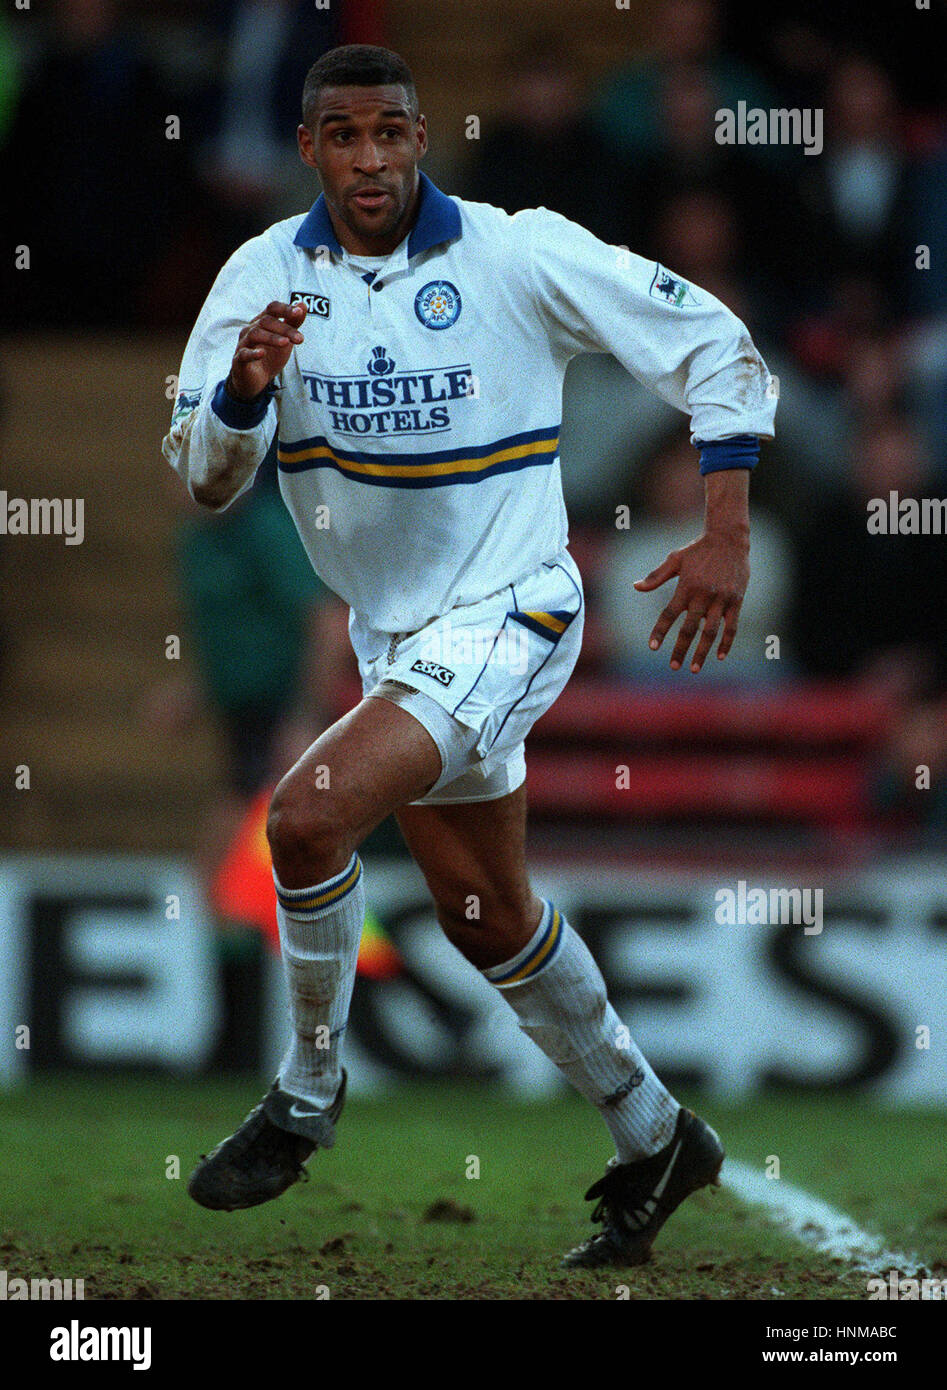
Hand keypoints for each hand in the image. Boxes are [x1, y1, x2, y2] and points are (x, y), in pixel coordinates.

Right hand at [227, 301, 306, 401]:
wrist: (255, 380)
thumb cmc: (270, 356)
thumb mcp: (285, 339)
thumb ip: (293, 323)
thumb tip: (303, 305)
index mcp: (262, 322)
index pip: (272, 308)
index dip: (285, 308)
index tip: (299, 312)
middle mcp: (250, 329)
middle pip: (266, 321)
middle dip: (285, 329)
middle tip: (300, 339)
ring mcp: (243, 343)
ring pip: (255, 334)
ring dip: (272, 338)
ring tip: (286, 343)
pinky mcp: (239, 360)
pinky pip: (244, 354)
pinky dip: (252, 353)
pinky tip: (262, 353)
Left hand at [634, 529, 749, 672]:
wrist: (729, 539)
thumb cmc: (698, 549)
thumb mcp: (675, 559)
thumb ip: (656, 576)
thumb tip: (635, 587)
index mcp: (686, 586)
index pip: (669, 614)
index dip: (660, 631)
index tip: (652, 647)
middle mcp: (703, 595)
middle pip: (690, 628)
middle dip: (680, 649)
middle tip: (673, 666)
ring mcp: (721, 599)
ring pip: (711, 632)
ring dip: (702, 652)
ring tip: (694, 668)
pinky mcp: (736, 601)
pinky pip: (731, 626)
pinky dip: (726, 642)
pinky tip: (720, 656)